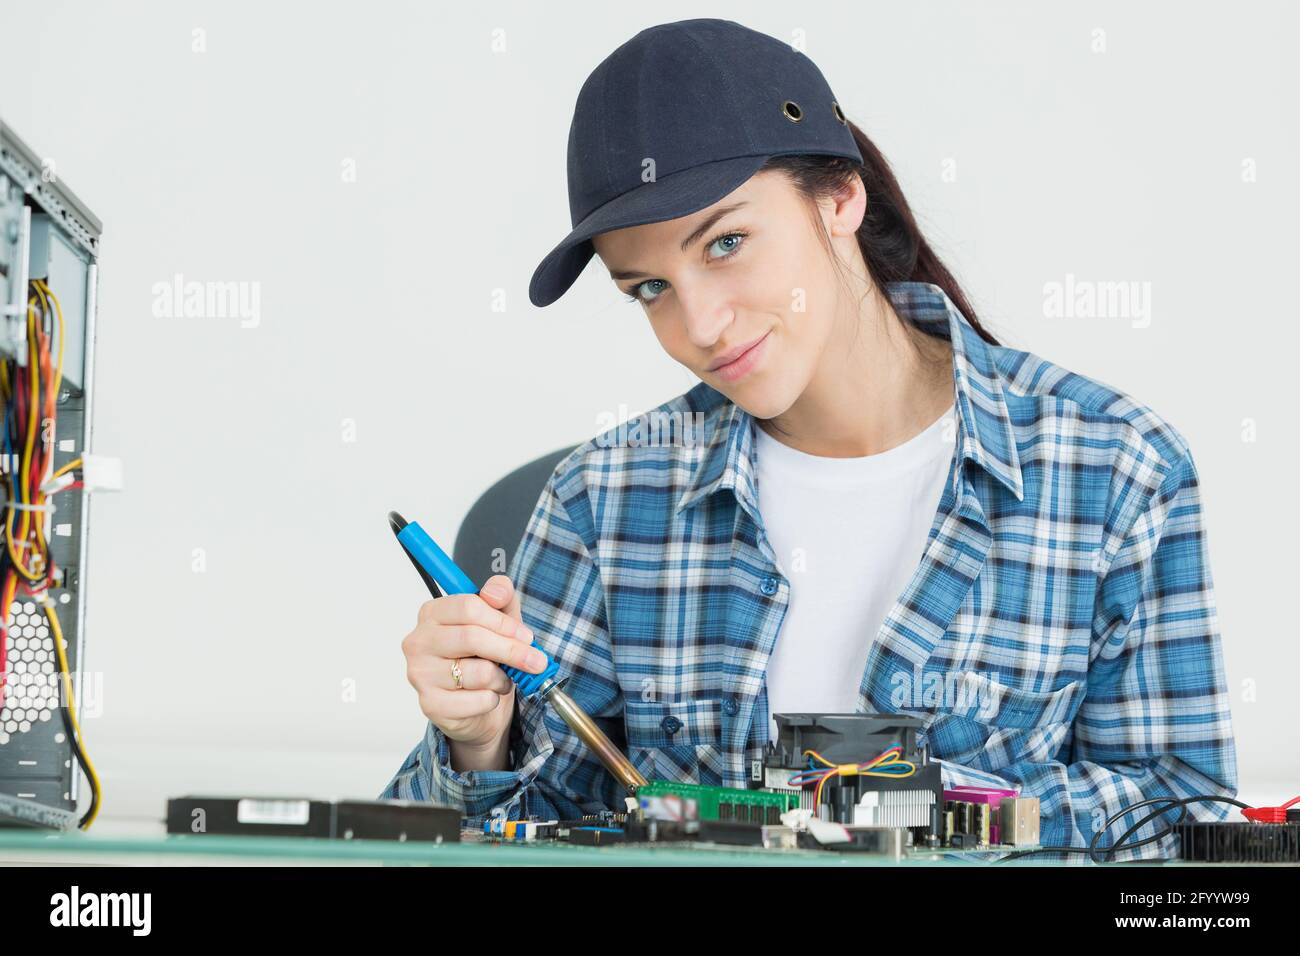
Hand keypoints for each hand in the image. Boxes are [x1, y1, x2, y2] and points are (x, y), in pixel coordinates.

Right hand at [400, 575, 544, 759]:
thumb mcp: (498, 621)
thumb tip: (497, 591)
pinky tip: (487, 696)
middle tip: (536, 661)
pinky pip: (477, 701)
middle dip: (511, 650)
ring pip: (478, 672)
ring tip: (500, 679)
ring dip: (501, 678)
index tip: (526, 635)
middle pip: (472, 638)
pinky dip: (493, 700)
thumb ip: (501, 598)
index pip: (468, 607)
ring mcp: (420, 674)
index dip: (503, 622)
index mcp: (433, 613)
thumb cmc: (484, 658)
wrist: (475, 706)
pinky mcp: (431, 704)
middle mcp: (419, 641)